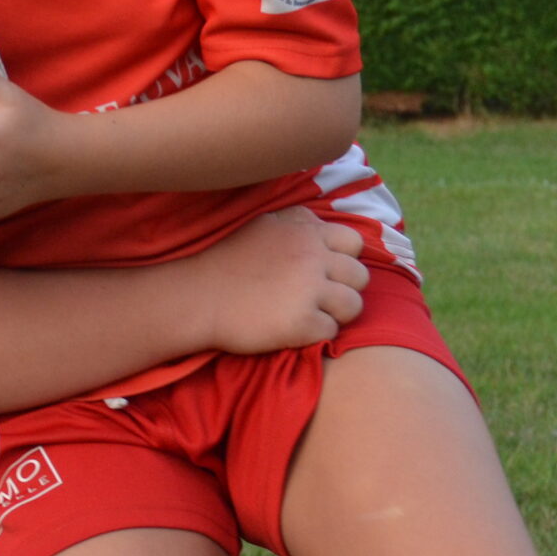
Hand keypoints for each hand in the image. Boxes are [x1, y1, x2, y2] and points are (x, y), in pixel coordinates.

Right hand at [189, 207, 368, 353]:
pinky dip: (315, 334)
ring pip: (353, 306)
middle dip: (344, 288)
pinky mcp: (302, 323)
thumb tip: (320, 222)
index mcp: (306, 234)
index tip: (323, 271)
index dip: (344, 259)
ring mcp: (309, 291)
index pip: (354, 243)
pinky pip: (331, 332)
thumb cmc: (225, 260)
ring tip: (309, 315)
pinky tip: (293, 329)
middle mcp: (313, 258)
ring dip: (336, 314)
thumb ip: (297, 221)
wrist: (196, 296)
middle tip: (318, 298)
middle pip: (360, 276)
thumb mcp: (262, 224)